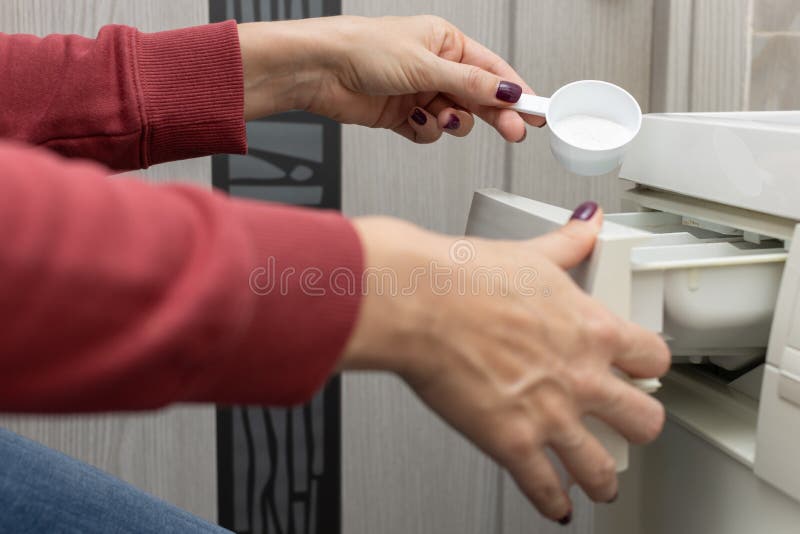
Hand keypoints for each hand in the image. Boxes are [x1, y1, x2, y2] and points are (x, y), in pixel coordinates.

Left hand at [237, 15, 542, 142]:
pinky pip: (428, 131)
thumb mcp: (426, 64)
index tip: (538, 111)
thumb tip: (505, 90)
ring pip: (455, 118)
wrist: (319, 71)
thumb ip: (470, 82)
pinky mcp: (402, 116)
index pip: (493, 70)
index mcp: (446, 43)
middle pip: (479, 97)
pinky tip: (412, 119)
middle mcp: (435, 68)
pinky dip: (424, 130)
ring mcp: (419, 93)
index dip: (517, 92)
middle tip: (514, 132)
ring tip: (438, 115)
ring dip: (450, 122)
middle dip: (494, 115)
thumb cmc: (363, 49)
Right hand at [339, 205, 670, 523]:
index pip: (651, 357)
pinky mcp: (513, 442)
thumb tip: (586, 225)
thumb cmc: (464, 278)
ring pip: (602, 466)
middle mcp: (580, 376)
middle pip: (644, 419)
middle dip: (640, 425)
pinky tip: (555, 506)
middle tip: (629, 426)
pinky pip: (546, 488)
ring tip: (600, 481)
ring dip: (603, 478)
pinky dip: (552, 502)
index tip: (644, 370)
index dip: (651, 367)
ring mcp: (551, 414)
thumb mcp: (529, 255)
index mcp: (589, 328)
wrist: (420, 302)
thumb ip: (566, 246)